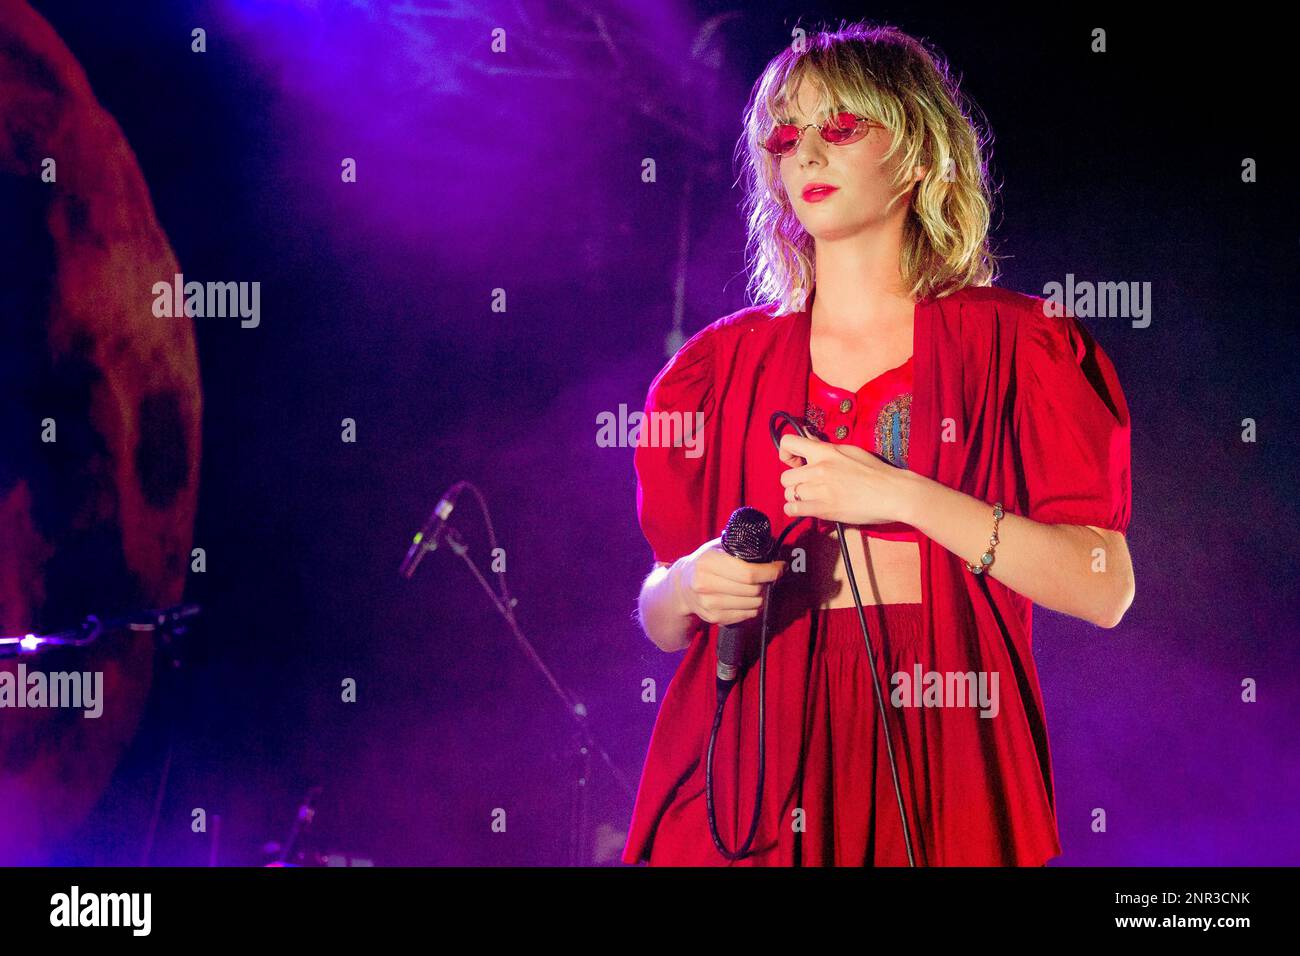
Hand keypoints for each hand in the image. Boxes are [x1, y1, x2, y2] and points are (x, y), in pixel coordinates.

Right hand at [674, 536, 785, 626]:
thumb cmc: (705, 563)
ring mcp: (709, 604)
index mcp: (708, 563)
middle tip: (768, 576)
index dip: (770, 572)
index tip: (779, 567)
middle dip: (767, 583)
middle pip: (753, 590)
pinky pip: (747, 615)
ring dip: (762, 596)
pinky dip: (753, 607)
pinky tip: (747, 598)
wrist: (681, 587)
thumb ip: (739, 546)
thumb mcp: (716, 547)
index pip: (748, 573)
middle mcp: (706, 585)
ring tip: (758, 587)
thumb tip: (770, 546)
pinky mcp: (714, 618)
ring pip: (753, 604)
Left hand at [778, 432, 914, 525]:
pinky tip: (806, 509)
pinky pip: (793, 510)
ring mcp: (819, 490)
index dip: (786, 453)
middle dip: (794, 482)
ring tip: (811, 498)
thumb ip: (825, 447)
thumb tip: (808, 438)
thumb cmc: (876, 472)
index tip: (795, 462)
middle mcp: (818, 469)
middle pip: (785, 477)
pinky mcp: (823, 509)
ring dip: (797, 497)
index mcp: (825, 451)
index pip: (788, 443)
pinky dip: (795, 510)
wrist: (892, 493)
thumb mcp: (849, 451)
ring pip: (789, 494)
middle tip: (808, 485)